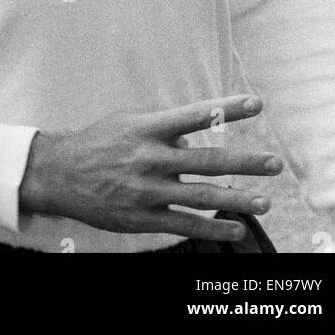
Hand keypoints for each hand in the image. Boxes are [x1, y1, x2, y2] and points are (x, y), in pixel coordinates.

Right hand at [18, 94, 282, 241]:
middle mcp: (151, 157)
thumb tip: (193, 138)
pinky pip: (186, 224)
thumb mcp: (128, 123)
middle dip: (245, 161)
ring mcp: (148, 190)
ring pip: (202, 196)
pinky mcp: (143, 217)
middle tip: (274, 163)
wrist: (60, 173)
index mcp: (148, 128)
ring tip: (265, 202)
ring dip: (237, 200)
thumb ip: (162, 129)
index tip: (257, 104)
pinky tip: (236, 229)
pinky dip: (214, 228)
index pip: (196, 115)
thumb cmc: (98, 142)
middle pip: (208, 160)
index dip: (228, 109)